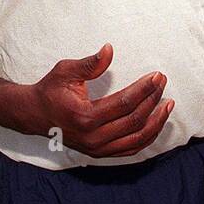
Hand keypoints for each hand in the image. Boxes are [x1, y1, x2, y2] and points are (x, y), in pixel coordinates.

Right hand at [26, 43, 172, 157]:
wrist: (35, 114)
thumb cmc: (51, 90)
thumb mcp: (65, 71)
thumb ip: (89, 63)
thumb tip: (109, 50)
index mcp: (85, 117)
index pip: (124, 104)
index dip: (144, 89)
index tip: (157, 76)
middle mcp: (93, 137)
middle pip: (134, 121)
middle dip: (153, 101)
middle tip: (162, 83)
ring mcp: (97, 149)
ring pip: (137, 139)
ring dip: (156, 122)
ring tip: (167, 104)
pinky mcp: (100, 153)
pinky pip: (131, 149)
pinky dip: (147, 137)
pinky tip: (156, 123)